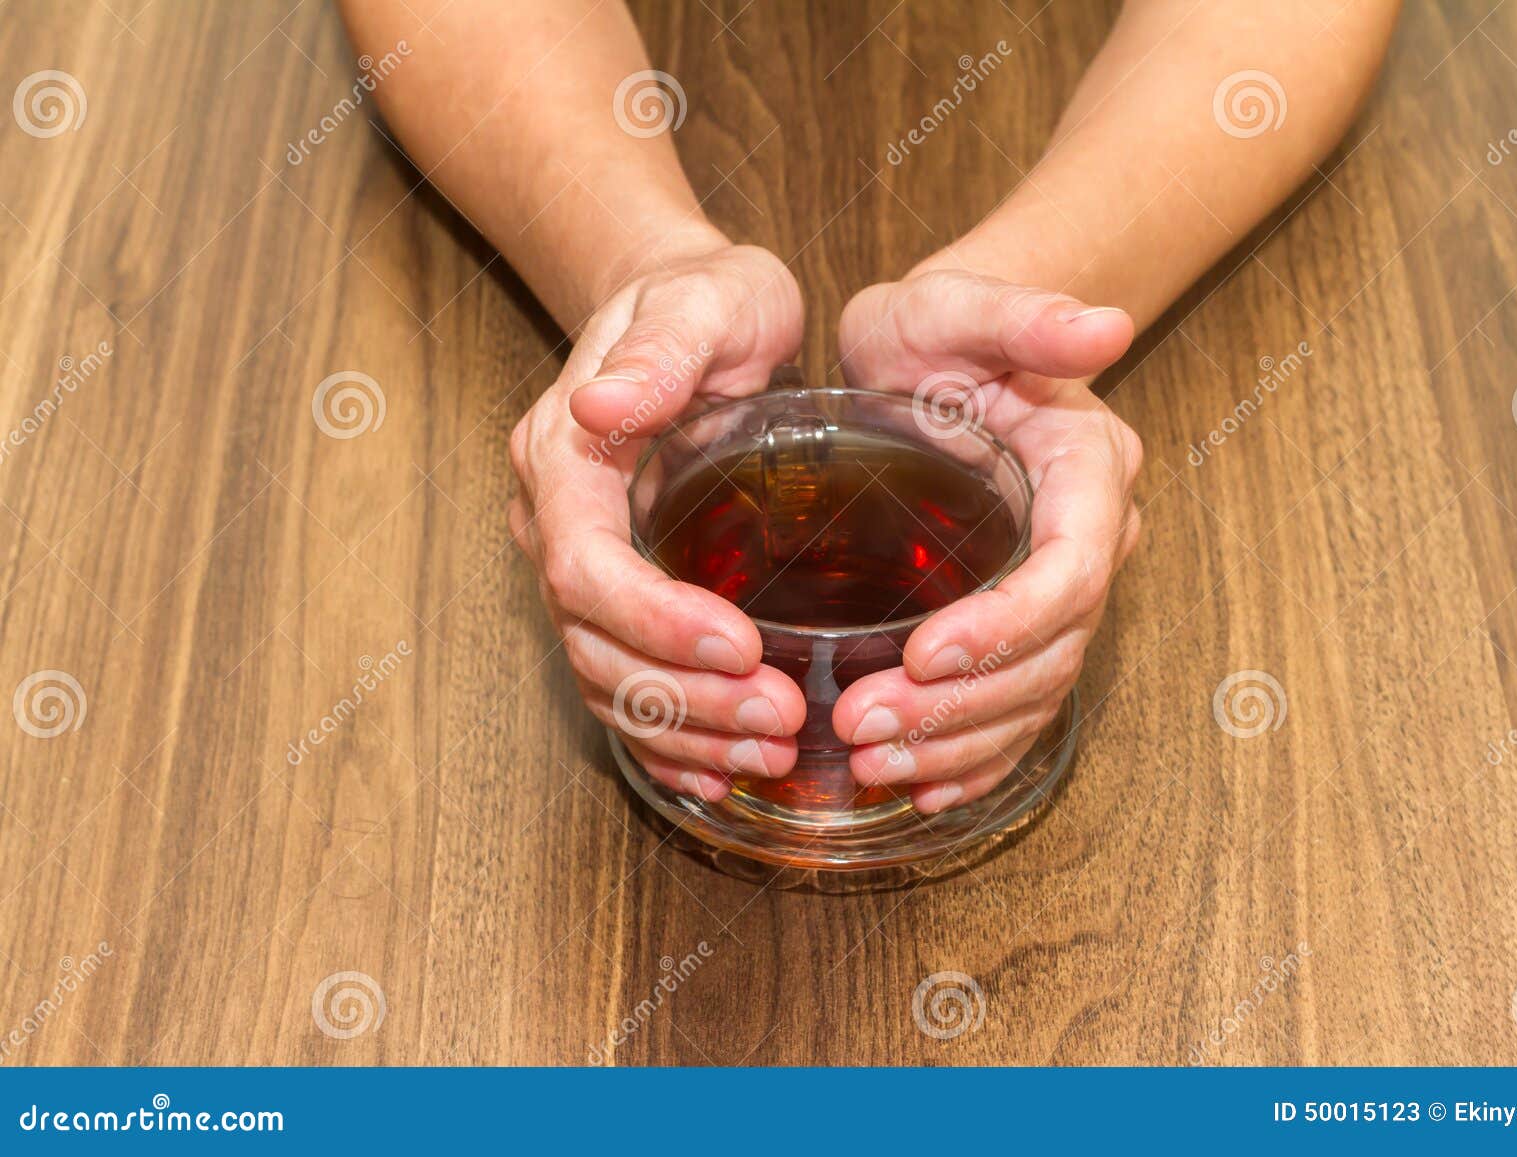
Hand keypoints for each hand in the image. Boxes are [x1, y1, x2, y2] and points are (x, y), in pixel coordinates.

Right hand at [508, 237, 808, 800]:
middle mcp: (554, 521)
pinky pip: (624, 683)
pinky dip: (668, 738)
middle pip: (594, 641)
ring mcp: (581, 563)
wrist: (689, 308)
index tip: (742, 649)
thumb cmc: (703, 298)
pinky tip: (723, 771)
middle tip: (780, 722)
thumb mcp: (700, 300)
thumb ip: (658, 351)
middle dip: (683, 697)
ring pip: (607, 680)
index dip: (654, 621)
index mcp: (562, 458)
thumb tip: (599, 405)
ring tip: (772, 752)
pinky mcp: (619, 592)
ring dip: (684, 731)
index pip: (584, 565)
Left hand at [831, 267, 1142, 812]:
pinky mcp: (1017, 622)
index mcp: (1087, 472)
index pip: (1071, 570)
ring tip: (873, 758)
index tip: (923, 654)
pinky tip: (921, 785)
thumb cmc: (938, 329)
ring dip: (959, 741)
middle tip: (865, 722)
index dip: (1007, 626)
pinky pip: (1015, 707)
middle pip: (1052, 652)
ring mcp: (1056, 590)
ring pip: (1033, 694)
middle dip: (964, 703)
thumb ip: (1025, 316)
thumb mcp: (960, 305)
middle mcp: (1087, 540)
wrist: (932, 354)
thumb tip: (1105, 325)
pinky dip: (974, 756)